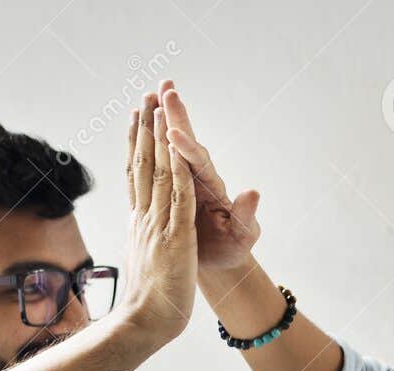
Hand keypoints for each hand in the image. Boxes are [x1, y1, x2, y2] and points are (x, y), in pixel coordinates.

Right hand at [117, 94, 197, 343]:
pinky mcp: (177, 236)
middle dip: (147, 127)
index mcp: (142, 219)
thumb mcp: (153, 259)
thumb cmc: (153, 296)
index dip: (137, 142)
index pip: (139, 173)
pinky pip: (179, 196)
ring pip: (160, 172)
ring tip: (157, 106)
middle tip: (146, 94)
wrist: (149, 323)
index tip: (135, 113)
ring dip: (160, 138)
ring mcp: (160, 224)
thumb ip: (147, 236)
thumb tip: (141, 224)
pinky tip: (178, 145)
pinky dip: (179, 170)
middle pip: (146, 163)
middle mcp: (148, 215)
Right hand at [158, 80, 261, 272]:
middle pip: (186, 141)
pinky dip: (149, 141)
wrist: (220, 259)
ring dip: (161, 119)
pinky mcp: (170, 187)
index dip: (187, 148)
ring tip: (151, 93)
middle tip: (166, 87)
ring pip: (169, 145)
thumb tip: (253, 192)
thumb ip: (246, 215)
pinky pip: (157, 159)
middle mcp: (198, 177)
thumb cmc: (232, 248)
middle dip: (176, 116)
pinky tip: (140, 125)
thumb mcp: (243, 234)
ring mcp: (183, 179)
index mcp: (212, 188)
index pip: (200, 162)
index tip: (172, 133)